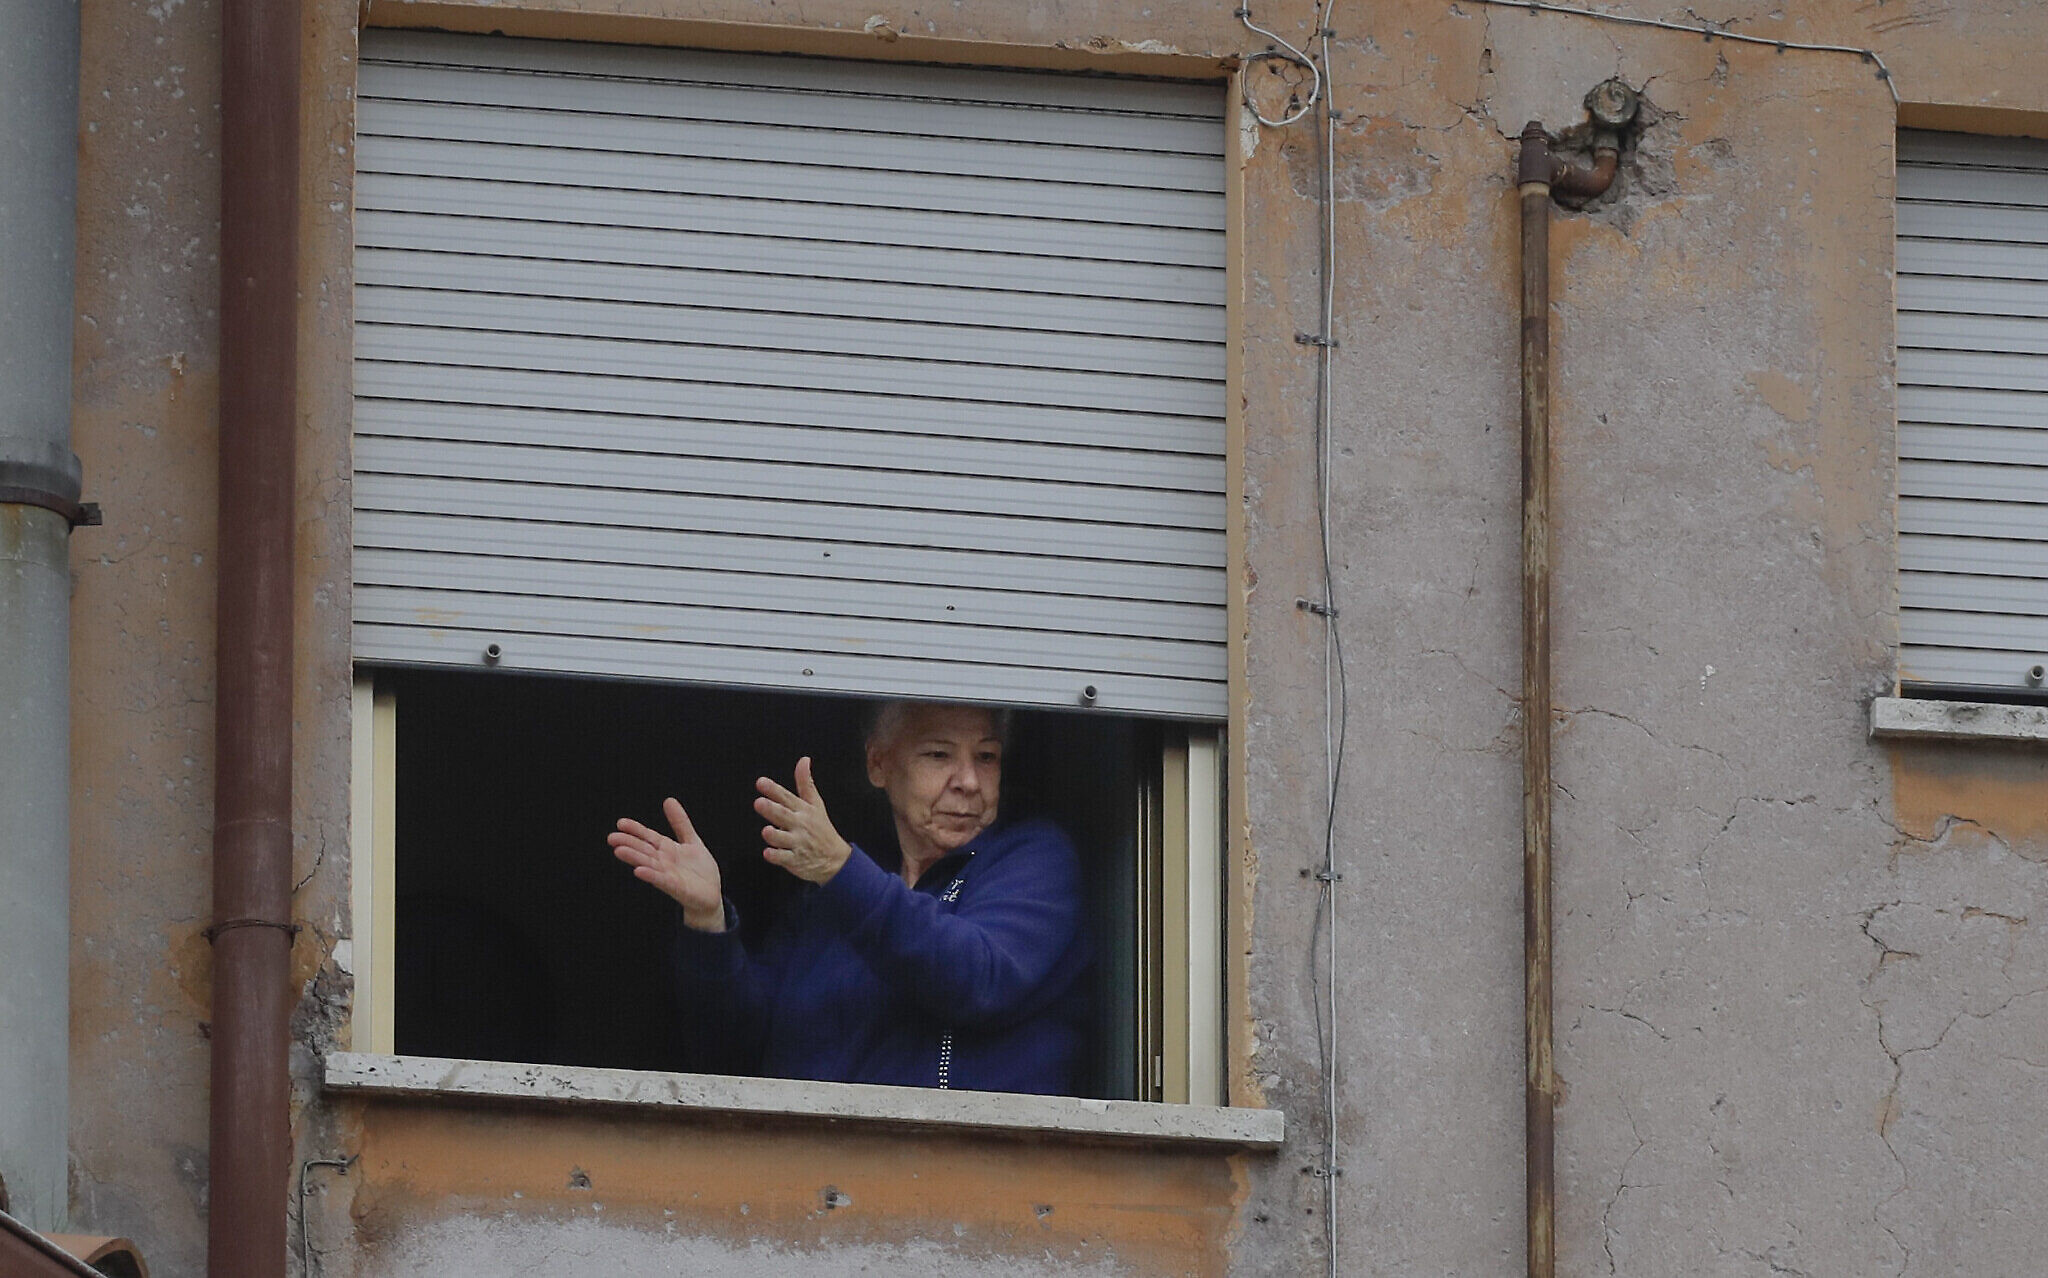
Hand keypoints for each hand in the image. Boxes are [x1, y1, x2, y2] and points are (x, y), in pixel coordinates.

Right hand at [609, 797, 725, 931]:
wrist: (711, 895)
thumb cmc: (699, 870)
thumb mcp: (692, 841)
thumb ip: (680, 823)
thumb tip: (669, 800)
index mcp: (667, 849)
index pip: (648, 837)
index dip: (636, 830)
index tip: (620, 822)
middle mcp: (664, 862)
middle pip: (644, 850)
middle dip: (628, 843)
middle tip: (611, 837)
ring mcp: (668, 875)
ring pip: (648, 864)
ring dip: (634, 858)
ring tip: (619, 851)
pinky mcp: (677, 888)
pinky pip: (662, 881)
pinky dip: (651, 875)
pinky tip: (638, 871)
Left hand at [755, 757, 851, 884]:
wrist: (835, 859)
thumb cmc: (821, 828)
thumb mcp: (816, 804)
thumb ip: (806, 783)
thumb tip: (804, 759)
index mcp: (803, 810)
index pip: (787, 797)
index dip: (774, 790)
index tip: (761, 782)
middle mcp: (800, 825)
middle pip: (784, 816)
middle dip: (772, 809)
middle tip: (759, 803)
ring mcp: (798, 843)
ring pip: (783, 839)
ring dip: (775, 835)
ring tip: (766, 831)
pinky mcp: (795, 860)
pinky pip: (784, 858)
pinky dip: (776, 856)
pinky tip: (768, 853)